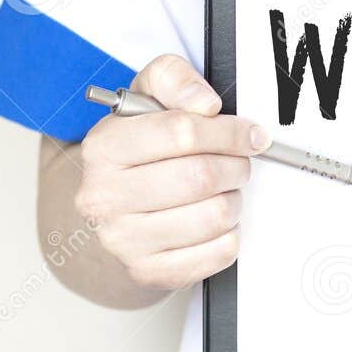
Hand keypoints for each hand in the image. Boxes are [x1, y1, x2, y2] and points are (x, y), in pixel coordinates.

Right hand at [73, 54, 269, 290]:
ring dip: (233, 200)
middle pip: (200, 177)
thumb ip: (173, 79)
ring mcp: (122, 239)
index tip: (248, 134)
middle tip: (239, 163)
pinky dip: (230, 235)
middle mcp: (103, 196)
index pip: (181, 132)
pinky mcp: (147, 271)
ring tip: (224, 191)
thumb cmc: (139, 152)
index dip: (227, 131)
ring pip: (213, 216)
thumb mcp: (146, 100)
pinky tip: (215, 221)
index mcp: (103, 148)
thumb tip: (205, 103)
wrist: (111, 210)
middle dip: (235, 166)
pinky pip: (217, 253)